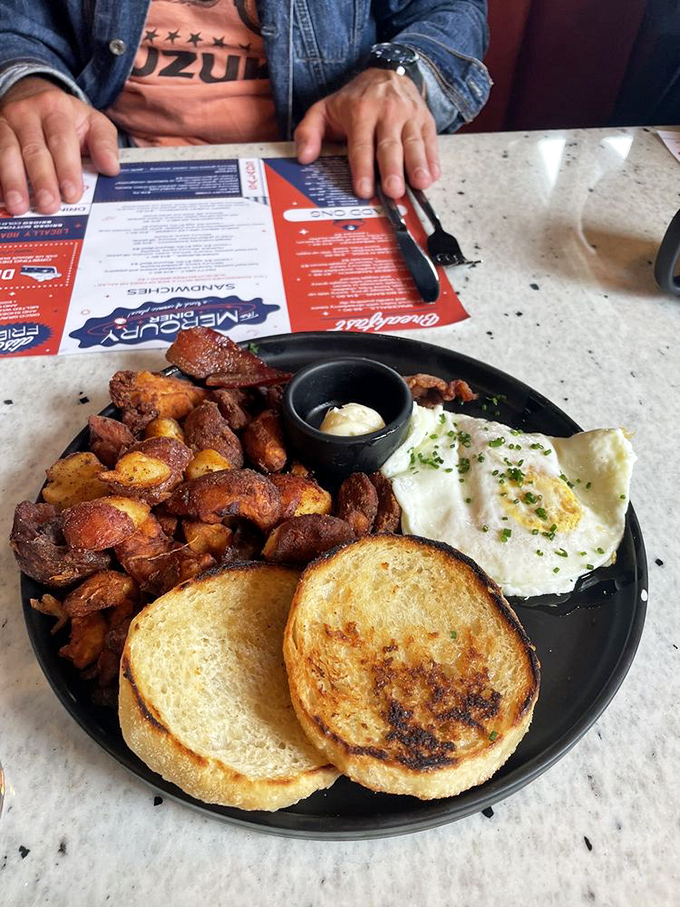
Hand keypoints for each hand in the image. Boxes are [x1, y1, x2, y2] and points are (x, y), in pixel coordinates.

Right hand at [0, 77, 119, 215]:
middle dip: (42, 180)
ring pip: (6, 152)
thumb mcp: (92, 122)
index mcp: (56, 109)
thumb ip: (104, 144)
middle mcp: (27, 113)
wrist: (30, 93)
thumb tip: (111, 168)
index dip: (67, 169)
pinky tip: (1, 198)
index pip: (62, 141)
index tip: (72, 194)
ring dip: (13, 181)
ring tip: (19, 207)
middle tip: (49, 206)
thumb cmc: (67, 118)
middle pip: (34, 150)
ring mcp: (5, 123)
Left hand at [294, 68, 439, 199]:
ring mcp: (409, 115)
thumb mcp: (325, 109)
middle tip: (393, 191)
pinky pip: (430, 141)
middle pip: (390, 146)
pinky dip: (433, 159)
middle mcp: (387, 112)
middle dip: (392, 169)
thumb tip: (304, 157)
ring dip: (417, 165)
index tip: (363, 189)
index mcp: (360, 111)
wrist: (387, 72)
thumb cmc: (353, 101)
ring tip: (419, 184)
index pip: (361, 145)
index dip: (362, 168)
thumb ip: (309, 132)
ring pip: (413, 143)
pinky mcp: (426, 120)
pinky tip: (432, 176)